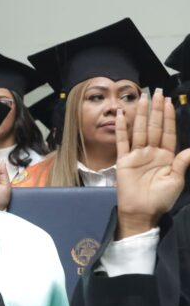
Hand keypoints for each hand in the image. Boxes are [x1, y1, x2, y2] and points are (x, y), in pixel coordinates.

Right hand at [115, 90, 189, 237]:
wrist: (142, 213)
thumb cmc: (161, 199)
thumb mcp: (176, 180)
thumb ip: (182, 162)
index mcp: (166, 156)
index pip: (168, 132)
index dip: (169, 117)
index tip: (169, 102)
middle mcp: (152, 152)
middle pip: (153, 127)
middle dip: (156, 110)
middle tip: (156, 92)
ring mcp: (137, 155)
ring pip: (139, 130)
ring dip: (140, 114)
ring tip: (142, 98)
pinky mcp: (124, 161)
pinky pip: (122, 142)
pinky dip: (122, 128)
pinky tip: (123, 116)